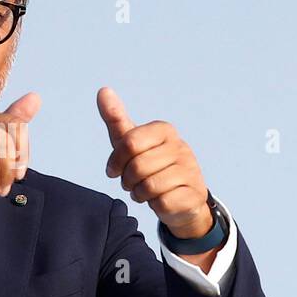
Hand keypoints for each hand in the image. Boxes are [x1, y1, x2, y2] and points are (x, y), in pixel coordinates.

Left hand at [97, 86, 213, 239]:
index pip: (129, 143)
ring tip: (144, 191)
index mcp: (164, 131)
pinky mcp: (194, 194)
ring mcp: (191, 170)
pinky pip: (162, 202)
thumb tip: (103, 90)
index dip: (116, 160)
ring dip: (140, 194)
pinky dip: (154, 205)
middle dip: (127, 180)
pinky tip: (158, 201)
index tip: (114, 170)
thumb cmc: (151, 166)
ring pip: (149, 186)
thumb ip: (116, 118)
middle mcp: (180, 147)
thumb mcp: (131, 143)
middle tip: (131, 183)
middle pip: (137, 167)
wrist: (180, 197)